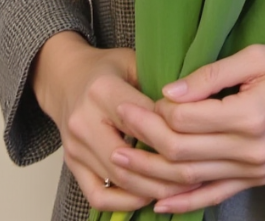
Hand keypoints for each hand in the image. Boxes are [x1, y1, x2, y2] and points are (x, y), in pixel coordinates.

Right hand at [30, 32, 199, 211]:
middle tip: (197, 174)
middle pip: (130, 159)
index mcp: (102, 90)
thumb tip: (193, 107)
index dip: (173, 131)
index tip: (199, 138)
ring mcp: (75, 148)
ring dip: (152, 189)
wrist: (65, 78)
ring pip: (118, 181)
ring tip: (182, 188)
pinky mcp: (72, 165)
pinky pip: (98, 196)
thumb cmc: (107, 68)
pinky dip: (125, 202)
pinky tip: (149, 197)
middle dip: (166, 171)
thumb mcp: (133, 61)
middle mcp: (84, 122)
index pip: (144, 119)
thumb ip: (158, 82)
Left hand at [113, 42, 264, 213]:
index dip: (155, 111)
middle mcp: (251, 150)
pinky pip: (214, 196)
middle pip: (183, 152)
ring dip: (152, 172)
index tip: (135, 97)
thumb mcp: (257, 56)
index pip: (186, 120)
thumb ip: (211, 76)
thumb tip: (168, 92)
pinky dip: (183, 201)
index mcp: (251, 115)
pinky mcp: (256, 179)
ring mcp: (254, 170)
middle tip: (116, 123)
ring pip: (191, 178)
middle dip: (144, 140)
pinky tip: (156, 201)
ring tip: (119, 160)